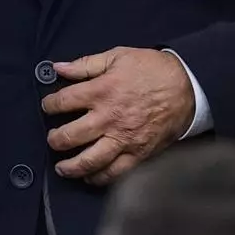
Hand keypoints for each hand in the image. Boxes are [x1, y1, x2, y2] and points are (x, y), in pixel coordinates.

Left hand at [42, 47, 195, 186]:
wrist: (187, 86)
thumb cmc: (152, 70)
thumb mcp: (119, 56)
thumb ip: (86, 64)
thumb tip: (58, 68)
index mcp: (102, 90)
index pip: (64, 101)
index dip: (50, 105)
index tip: (48, 106)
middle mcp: (109, 118)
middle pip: (70, 136)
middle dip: (55, 140)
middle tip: (52, 140)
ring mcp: (124, 139)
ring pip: (89, 161)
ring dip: (70, 167)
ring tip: (62, 167)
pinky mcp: (139, 154)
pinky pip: (115, 173)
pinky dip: (99, 178)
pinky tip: (90, 176)